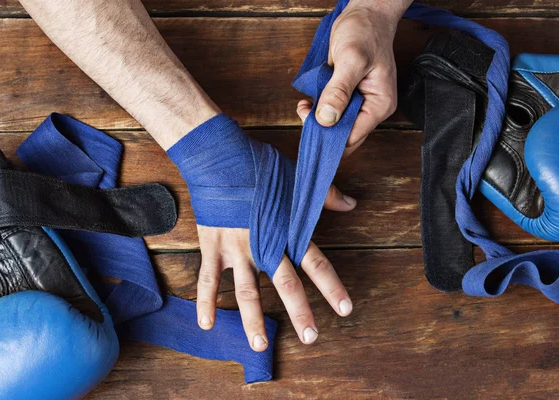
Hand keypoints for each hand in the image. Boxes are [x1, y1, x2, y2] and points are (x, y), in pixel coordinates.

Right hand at [196, 184, 355, 350]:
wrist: (221, 159)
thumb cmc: (261, 168)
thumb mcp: (296, 181)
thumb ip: (326, 197)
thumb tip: (352, 204)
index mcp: (287, 230)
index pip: (315, 262)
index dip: (331, 287)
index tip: (345, 309)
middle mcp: (264, 243)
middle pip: (285, 283)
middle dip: (299, 312)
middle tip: (311, 337)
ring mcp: (237, 248)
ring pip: (247, 291)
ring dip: (253, 320)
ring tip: (260, 346)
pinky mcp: (213, 246)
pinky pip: (208, 279)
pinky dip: (206, 301)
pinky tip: (207, 324)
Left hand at [296, 0, 411, 156]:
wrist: (365, 14)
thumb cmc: (365, 32)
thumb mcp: (351, 60)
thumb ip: (339, 90)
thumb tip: (327, 119)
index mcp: (379, 105)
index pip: (353, 137)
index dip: (330, 137)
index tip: (310, 123)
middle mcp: (370, 108)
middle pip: (344, 136)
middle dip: (322, 129)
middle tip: (305, 112)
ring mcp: (359, 103)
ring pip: (335, 125)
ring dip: (317, 119)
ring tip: (305, 105)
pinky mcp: (347, 96)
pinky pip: (331, 112)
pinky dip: (317, 110)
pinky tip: (308, 101)